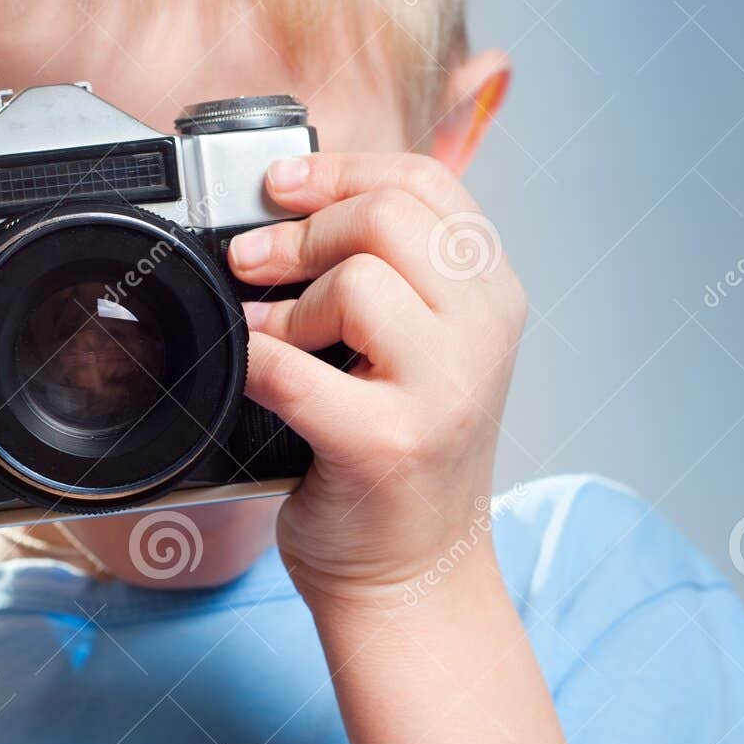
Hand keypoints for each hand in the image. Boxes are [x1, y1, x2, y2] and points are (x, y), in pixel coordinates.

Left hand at [229, 152, 525, 613]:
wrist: (414, 575)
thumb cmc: (402, 459)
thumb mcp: (423, 348)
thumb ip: (391, 276)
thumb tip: (289, 205)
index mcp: (492, 296)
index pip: (427, 182)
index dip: (341, 168)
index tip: (280, 184)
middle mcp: (483, 333)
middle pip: (388, 216)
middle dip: (301, 229)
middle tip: (252, 260)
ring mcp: (444, 390)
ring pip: (355, 281)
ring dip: (284, 303)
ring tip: (269, 333)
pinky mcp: (390, 443)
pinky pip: (294, 368)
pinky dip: (254, 360)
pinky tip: (252, 372)